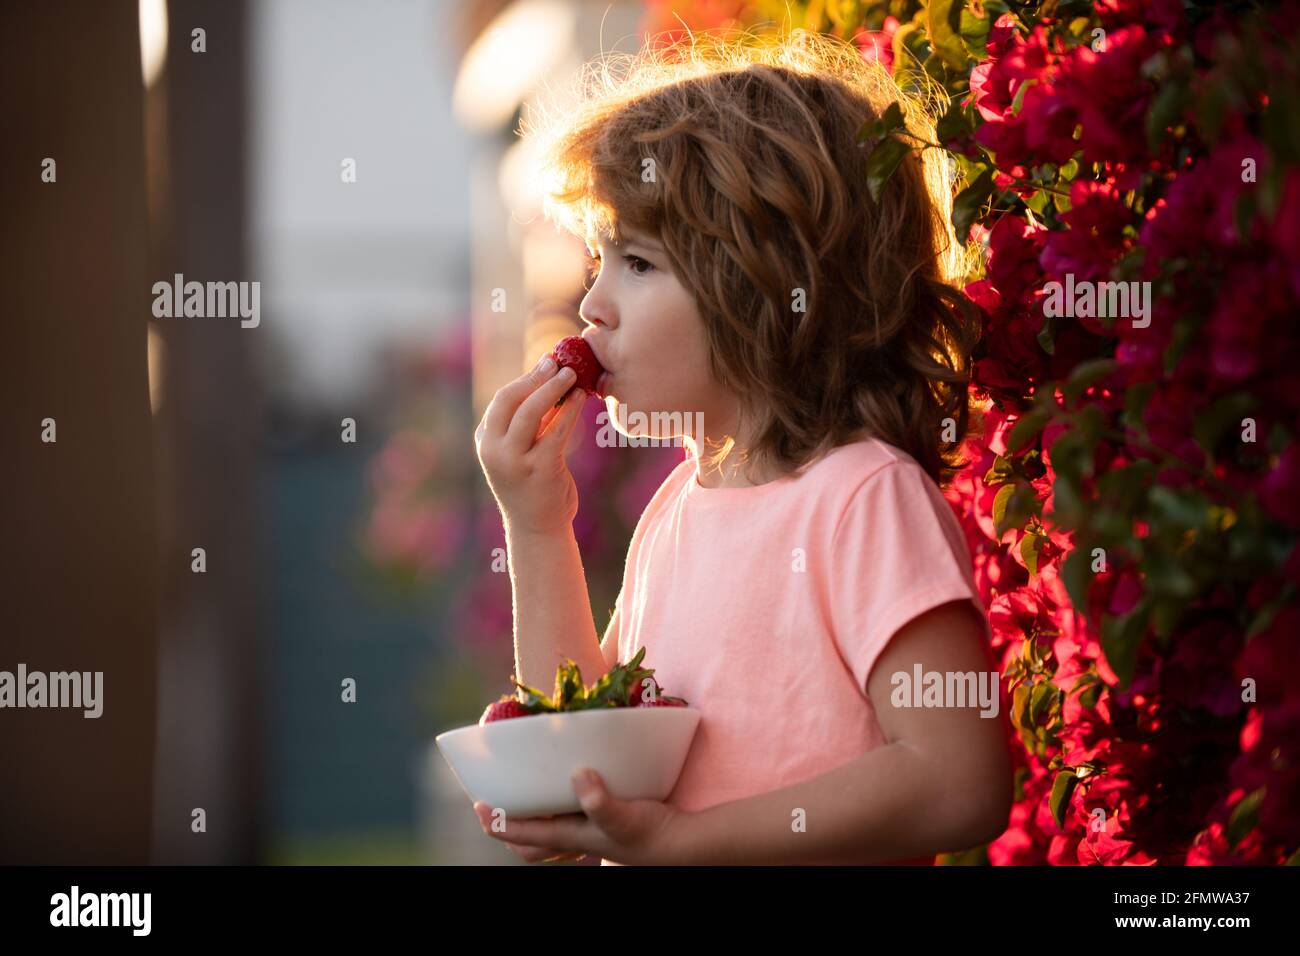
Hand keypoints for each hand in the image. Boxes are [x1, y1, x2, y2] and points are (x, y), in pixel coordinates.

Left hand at [472, 768, 690, 865]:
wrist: (683, 845)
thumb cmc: (652, 833)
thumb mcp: (625, 817)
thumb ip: (600, 801)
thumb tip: (579, 777)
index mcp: (572, 837)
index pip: (525, 833)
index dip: (498, 821)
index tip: (477, 804)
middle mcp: (577, 838)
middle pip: (532, 843)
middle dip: (510, 828)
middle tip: (496, 805)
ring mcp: (592, 834)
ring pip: (551, 834)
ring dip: (536, 820)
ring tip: (528, 797)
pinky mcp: (608, 824)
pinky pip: (575, 820)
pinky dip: (564, 809)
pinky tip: (572, 789)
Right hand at [475, 353, 586, 535]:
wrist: (538, 528)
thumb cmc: (532, 486)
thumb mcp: (521, 451)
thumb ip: (528, 423)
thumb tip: (548, 382)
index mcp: (486, 441)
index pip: (502, 400)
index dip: (525, 378)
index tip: (546, 363)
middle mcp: (494, 450)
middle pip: (510, 400)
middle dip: (536, 377)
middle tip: (558, 363)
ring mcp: (514, 461)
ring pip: (530, 412)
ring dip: (552, 389)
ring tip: (572, 375)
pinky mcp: (539, 469)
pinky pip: (556, 431)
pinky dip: (569, 410)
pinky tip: (580, 398)